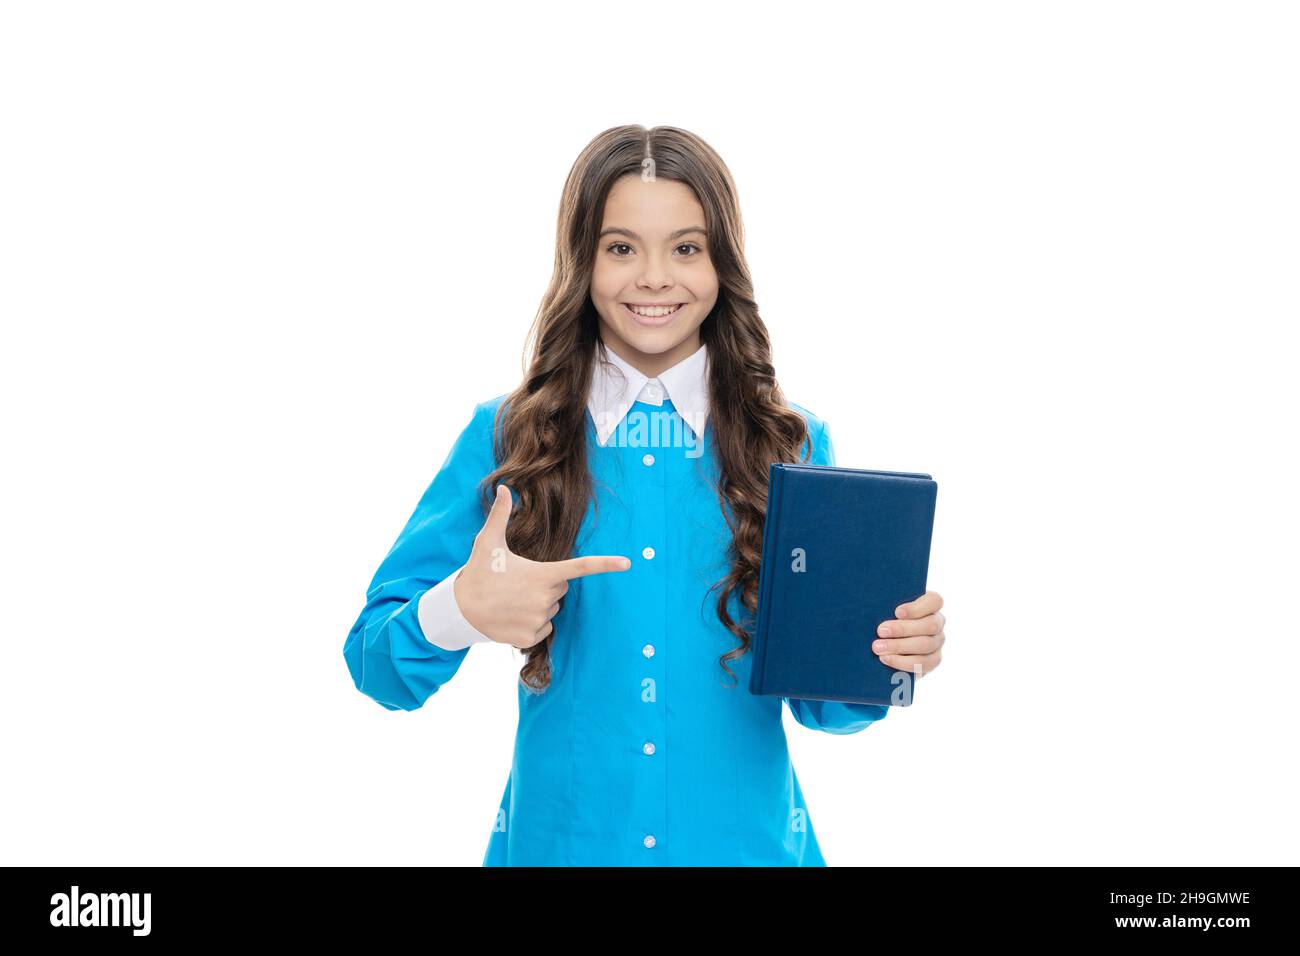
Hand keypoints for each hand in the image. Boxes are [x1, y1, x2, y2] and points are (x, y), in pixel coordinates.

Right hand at [454, 484, 630, 647]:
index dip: (605, 564)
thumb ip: (500, 515)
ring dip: (538, 603)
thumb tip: (505, 488)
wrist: (460, 610)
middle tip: (519, 581)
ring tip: (511, 599)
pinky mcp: (530, 637)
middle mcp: (545, 598)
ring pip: (551, 608)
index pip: (580, 568)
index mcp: (541, 574)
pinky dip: (531, 623)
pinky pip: (543, 628)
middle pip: (560, 587)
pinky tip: (512, 616)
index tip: (627, 563)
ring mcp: (538, 620)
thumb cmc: (477, 573)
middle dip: (546, 583)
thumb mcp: (487, 542)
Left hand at [872, 590, 944, 676]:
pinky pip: (923, 664)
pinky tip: (885, 659)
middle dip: (903, 629)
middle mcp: (938, 623)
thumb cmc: (883, 619)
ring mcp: (937, 643)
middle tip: (880, 631)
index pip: (934, 601)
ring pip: (926, 645)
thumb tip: (871, 606)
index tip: (896, 612)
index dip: (917, 607)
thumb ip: (886, 606)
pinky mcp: (932, 661)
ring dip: (900, 646)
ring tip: (878, 647)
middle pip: (930, 625)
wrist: (883, 645)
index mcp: (930, 605)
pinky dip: (902, 662)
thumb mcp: (886, 609)